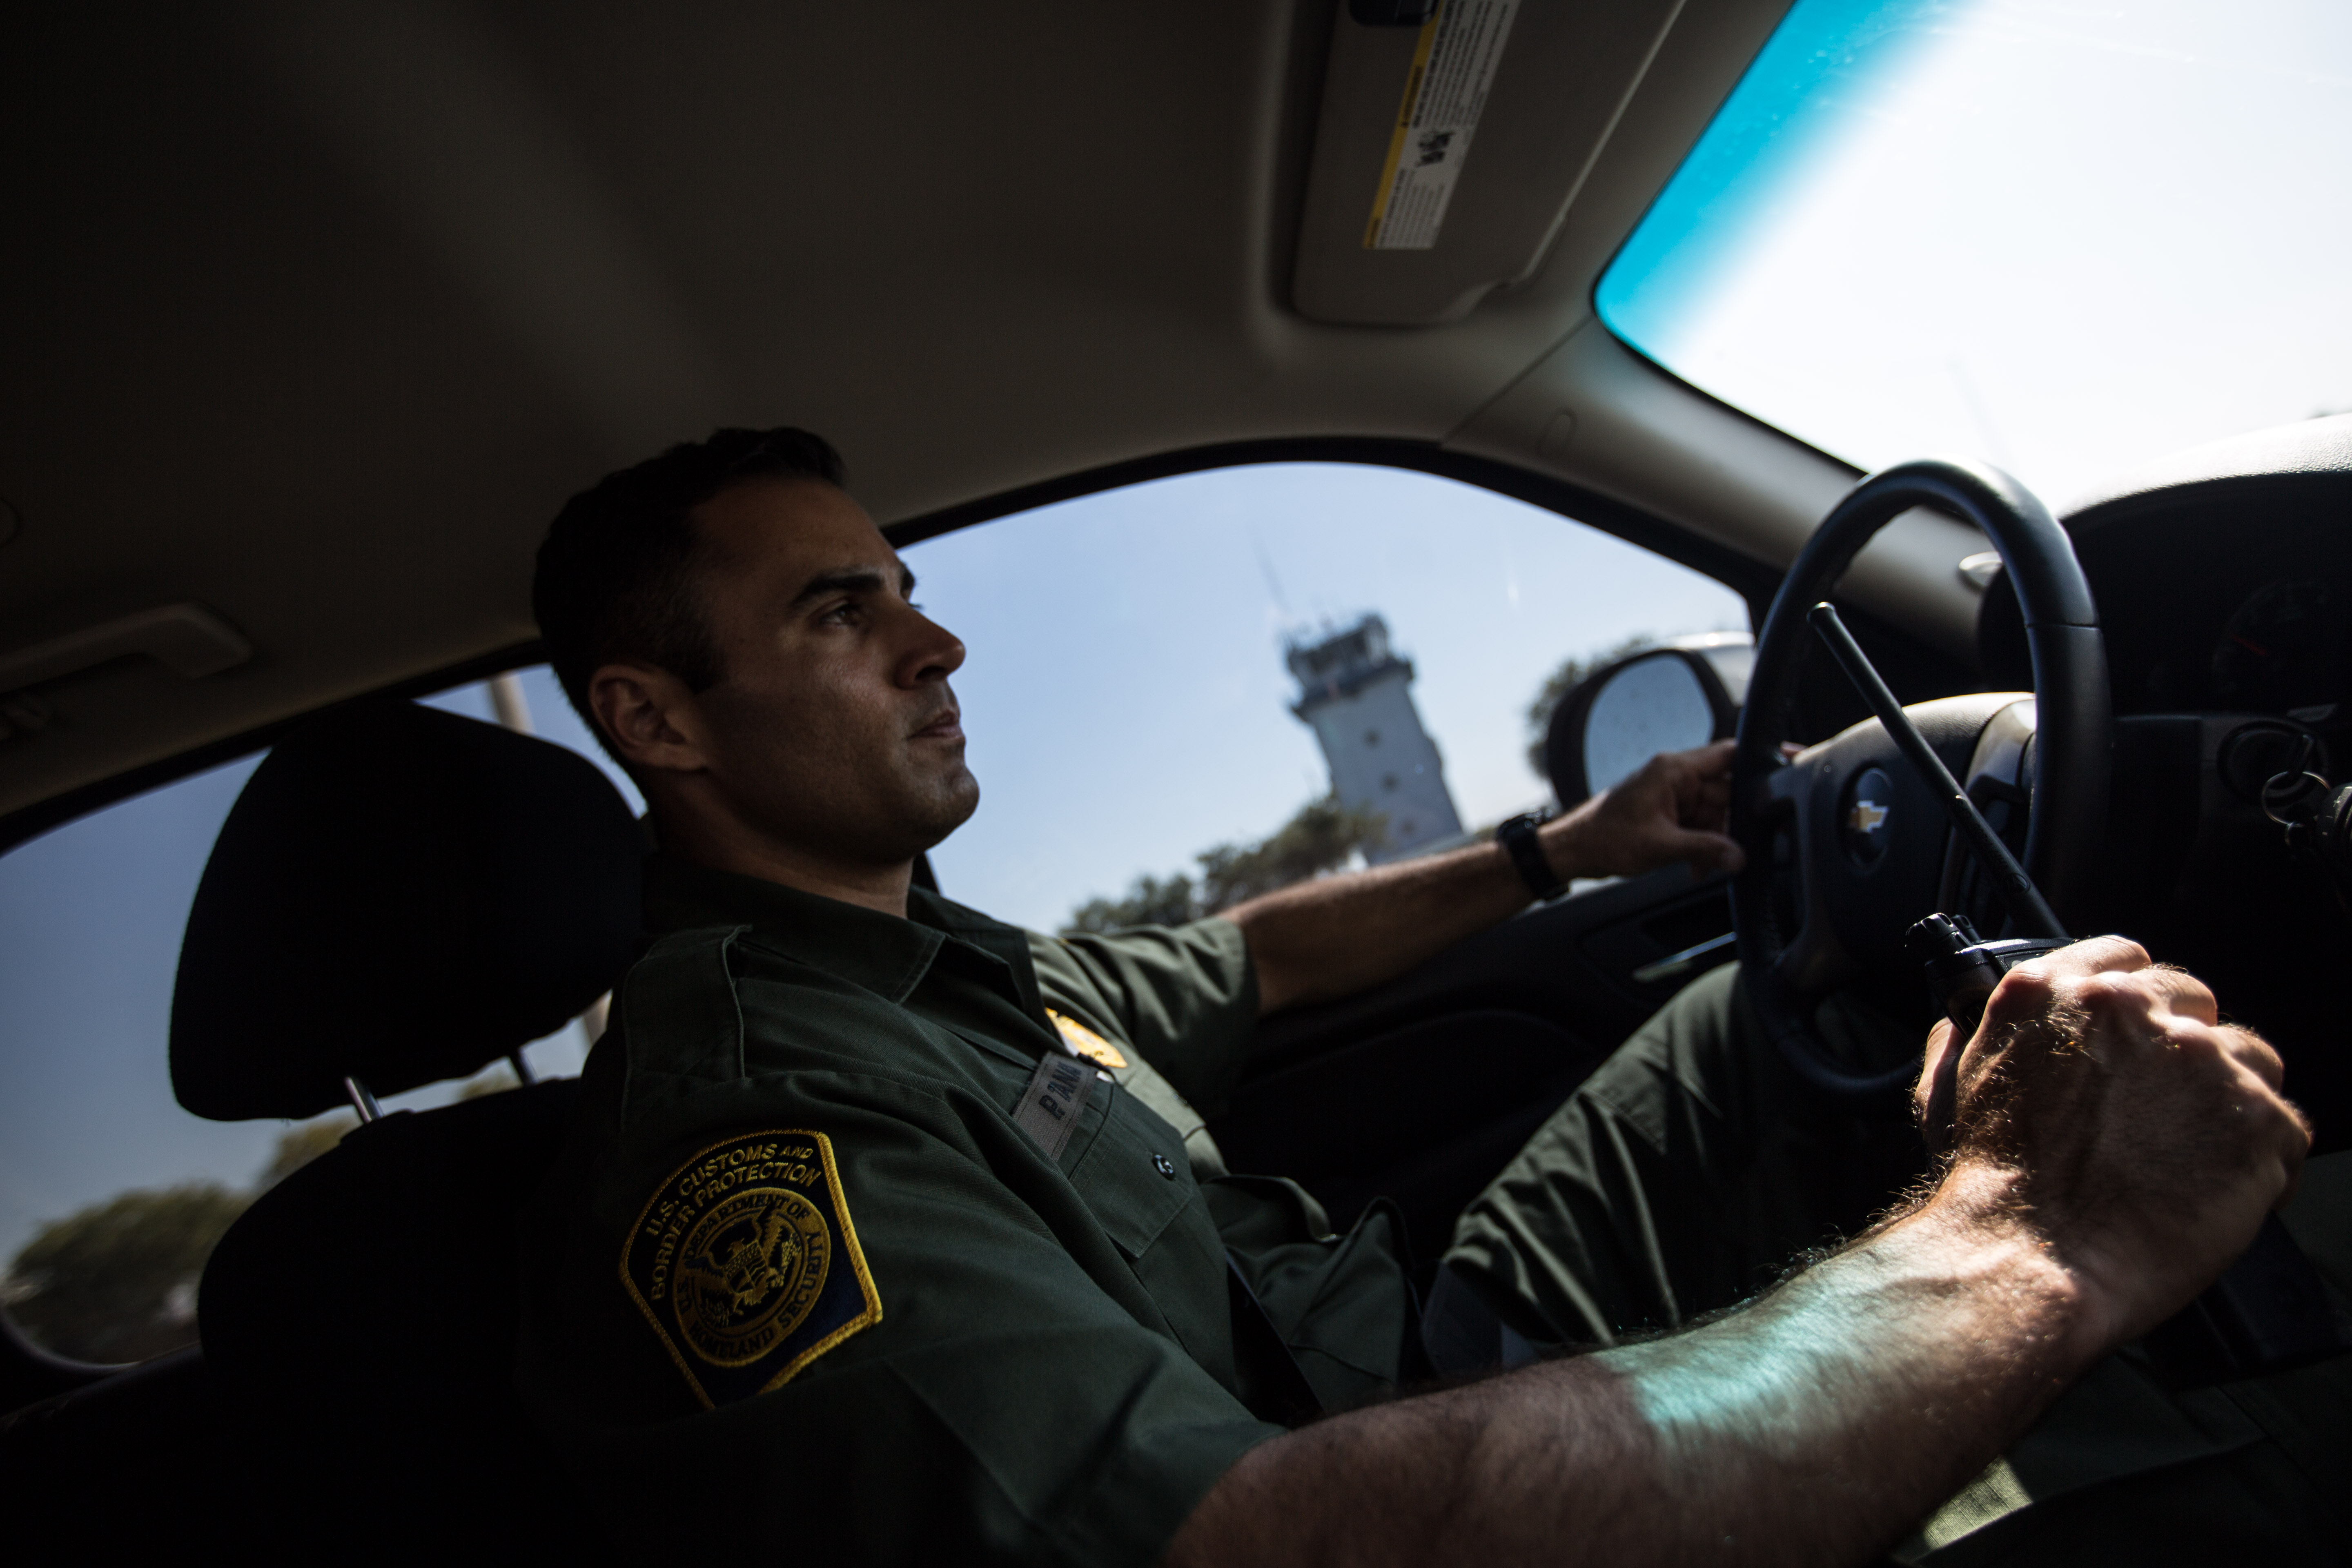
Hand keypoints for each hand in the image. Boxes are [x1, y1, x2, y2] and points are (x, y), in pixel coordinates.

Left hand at [1549, 740, 1742, 880]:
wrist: (1574, 851)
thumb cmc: (1605, 839)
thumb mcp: (1661, 846)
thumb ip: (1705, 849)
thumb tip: (1739, 857)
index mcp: (1673, 769)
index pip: (1728, 755)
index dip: (1757, 765)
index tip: (1780, 780)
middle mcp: (1675, 777)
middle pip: (1726, 792)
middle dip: (1732, 823)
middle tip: (1736, 850)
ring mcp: (1672, 795)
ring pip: (1714, 813)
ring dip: (1715, 841)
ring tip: (1704, 867)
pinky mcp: (1668, 812)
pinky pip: (1698, 824)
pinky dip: (1701, 845)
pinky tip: (1695, 867)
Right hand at [1916, 936, 2310, 1346]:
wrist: (2031, 1256)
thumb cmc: (1990, 1186)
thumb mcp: (1945, 1090)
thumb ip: (1961, 1040)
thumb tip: (1958, 1025)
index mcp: (2053, 992)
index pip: (2125, 959)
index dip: (2135, 1003)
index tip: (2136, 1038)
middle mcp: (2126, 1009)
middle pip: (2193, 1000)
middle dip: (2181, 1050)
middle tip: (2159, 1110)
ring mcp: (2197, 1058)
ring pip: (2249, 1058)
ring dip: (2226, 1100)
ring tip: (2193, 1156)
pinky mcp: (2253, 1116)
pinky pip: (2285, 1128)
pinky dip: (2263, 1162)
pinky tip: (2223, 1191)